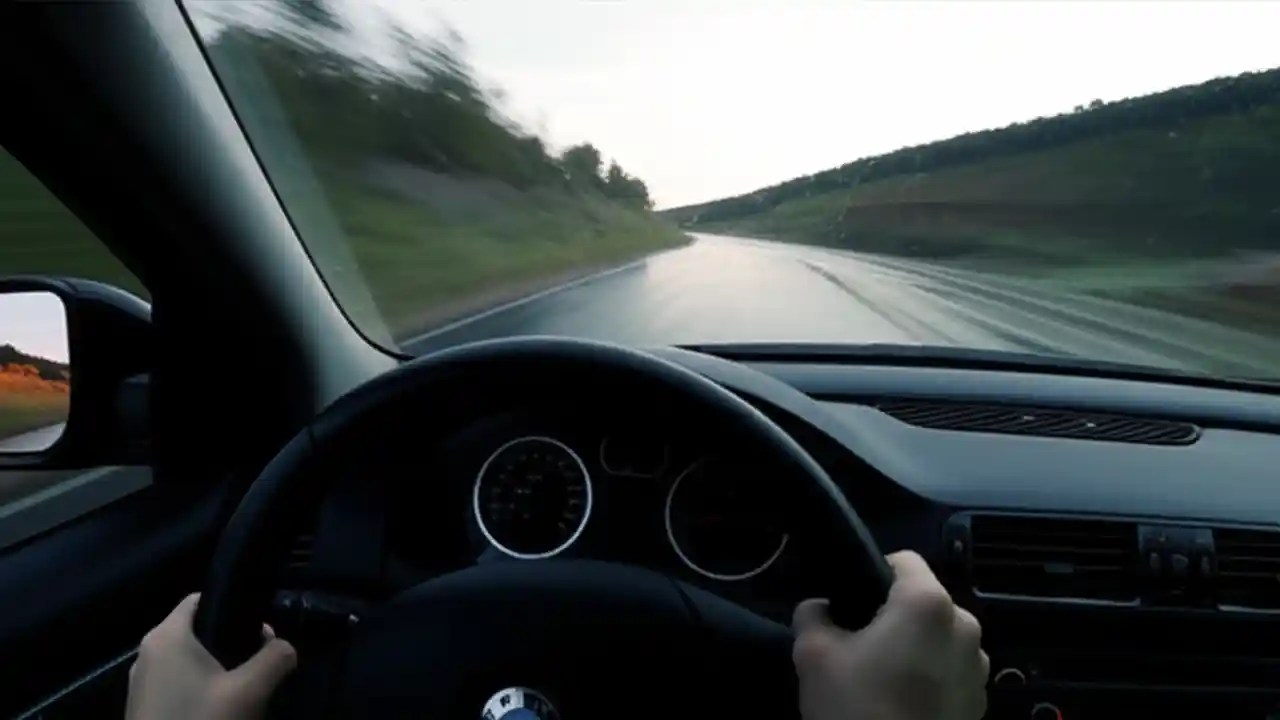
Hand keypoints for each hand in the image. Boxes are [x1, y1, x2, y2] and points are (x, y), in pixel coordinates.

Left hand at [126, 594, 297, 719]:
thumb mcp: (250, 691)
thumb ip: (276, 658)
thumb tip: (284, 648)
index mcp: (167, 636)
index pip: (201, 598)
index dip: (234, 606)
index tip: (261, 629)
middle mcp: (147, 652)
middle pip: (198, 630)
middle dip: (232, 642)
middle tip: (259, 664)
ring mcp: (141, 683)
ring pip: (189, 660)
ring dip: (218, 670)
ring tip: (244, 692)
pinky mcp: (144, 708)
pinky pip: (178, 684)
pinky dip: (201, 690)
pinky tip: (220, 711)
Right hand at [793, 551, 988, 719]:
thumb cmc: (856, 709)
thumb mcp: (813, 654)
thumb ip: (813, 614)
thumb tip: (821, 607)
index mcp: (928, 603)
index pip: (902, 561)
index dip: (872, 573)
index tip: (849, 604)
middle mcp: (965, 627)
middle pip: (921, 601)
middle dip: (891, 616)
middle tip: (857, 646)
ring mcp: (978, 668)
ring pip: (937, 638)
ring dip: (913, 647)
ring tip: (879, 680)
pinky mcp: (980, 702)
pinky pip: (949, 671)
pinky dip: (928, 677)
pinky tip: (900, 703)